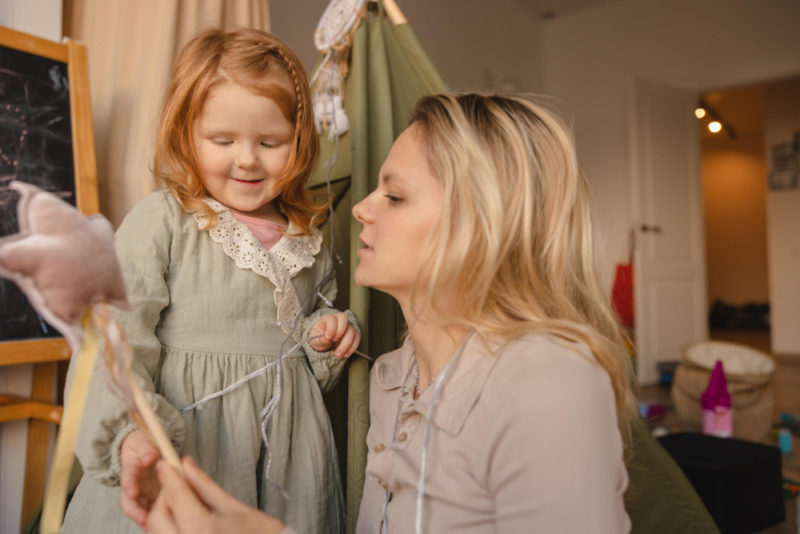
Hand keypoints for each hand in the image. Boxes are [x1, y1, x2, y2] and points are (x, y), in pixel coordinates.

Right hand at [120, 429, 160, 526]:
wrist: (142, 452)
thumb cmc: (143, 447)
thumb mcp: (143, 443)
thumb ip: (146, 449)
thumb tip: (150, 458)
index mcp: (131, 470)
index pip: (128, 479)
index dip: (130, 486)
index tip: (132, 493)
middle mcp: (134, 486)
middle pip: (130, 502)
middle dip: (136, 512)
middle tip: (143, 520)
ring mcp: (142, 495)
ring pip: (141, 510)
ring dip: (147, 519)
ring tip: (154, 527)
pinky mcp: (152, 501)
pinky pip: (154, 512)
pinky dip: (158, 520)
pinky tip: (166, 525)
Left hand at [145, 457, 284, 533]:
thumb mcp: (235, 507)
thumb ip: (205, 486)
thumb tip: (187, 466)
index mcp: (200, 529)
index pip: (176, 496)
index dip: (169, 477)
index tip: (166, 464)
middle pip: (158, 518)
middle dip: (164, 498)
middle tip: (178, 485)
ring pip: (157, 533)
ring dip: (164, 516)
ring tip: (182, 504)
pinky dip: (169, 530)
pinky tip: (183, 521)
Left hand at [308, 312, 360, 357]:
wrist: (324, 341)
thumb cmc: (318, 337)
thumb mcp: (314, 339)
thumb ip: (319, 339)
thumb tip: (326, 339)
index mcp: (327, 318)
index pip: (332, 319)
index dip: (331, 328)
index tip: (328, 338)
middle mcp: (339, 320)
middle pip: (345, 320)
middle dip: (341, 333)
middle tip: (334, 342)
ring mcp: (347, 326)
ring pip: (352, 331)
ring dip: (346, 345)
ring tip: (338, 354)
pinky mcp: (353, 334)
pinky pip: (357, 339)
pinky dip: (352, 348)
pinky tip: (345, 354)